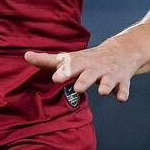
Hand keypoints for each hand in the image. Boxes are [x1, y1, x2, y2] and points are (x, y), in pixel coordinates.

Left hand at [24, 38, 141, 102]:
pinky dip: (122, 92)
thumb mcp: (70, 58)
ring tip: (102, 91)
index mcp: (81, 63)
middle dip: (85, 80)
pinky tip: (121, 98)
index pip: (71, 66)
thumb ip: (48, 60)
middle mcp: (95, 68)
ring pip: (108, 80)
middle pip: (89, 74)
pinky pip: (123, 88)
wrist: (123, 51)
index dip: (64, 72)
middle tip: (78, 88)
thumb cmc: (88, 59)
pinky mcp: (122, 81)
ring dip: (105, 85)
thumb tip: (25, 56)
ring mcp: (110, 74)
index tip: (56, 78)